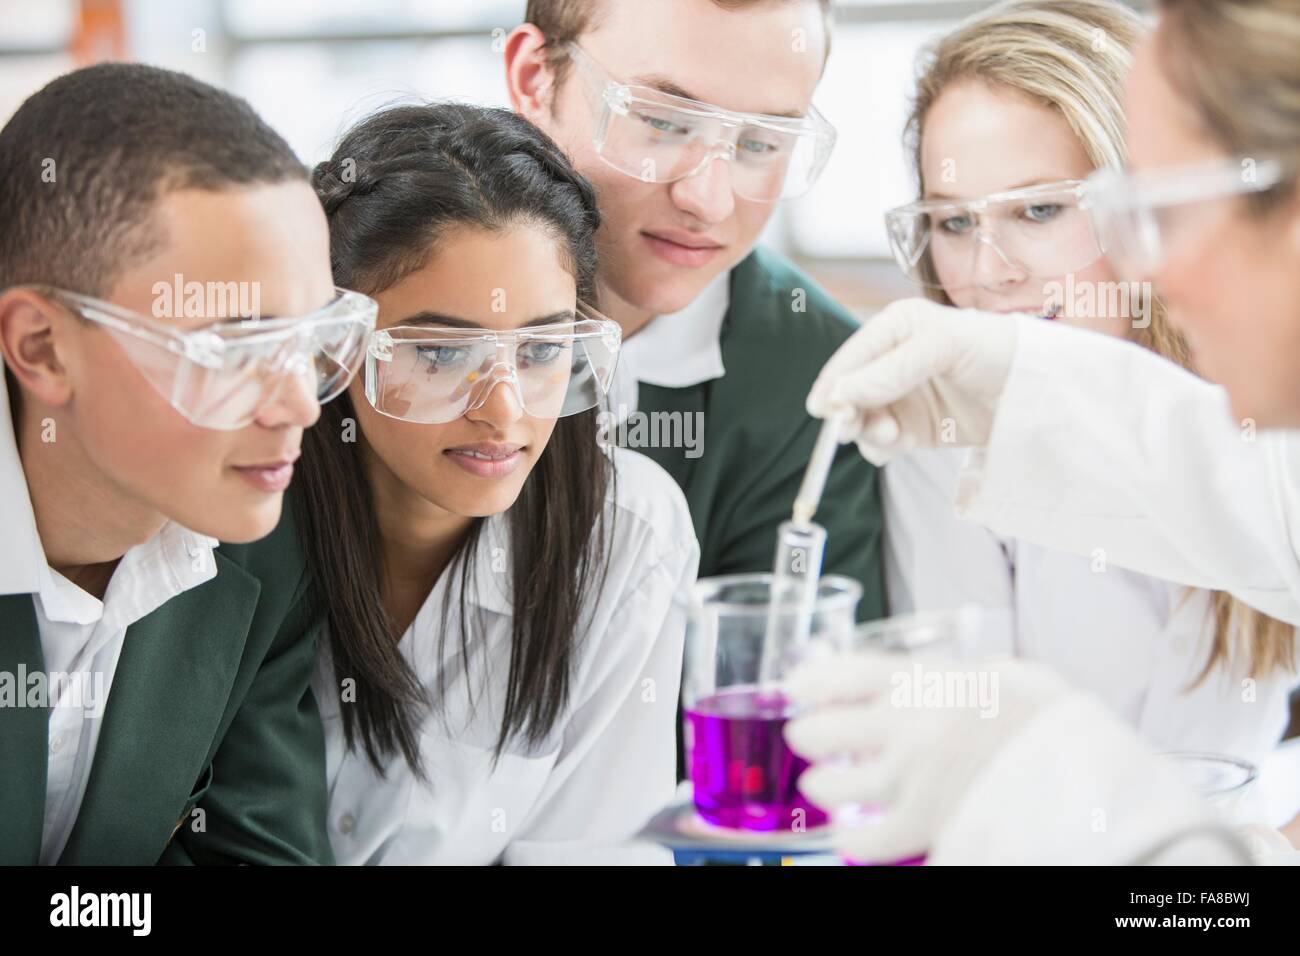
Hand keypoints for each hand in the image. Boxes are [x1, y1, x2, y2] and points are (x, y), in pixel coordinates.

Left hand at [783, 650, 1069, 862]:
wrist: (1090, 773)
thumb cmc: (1051, 720)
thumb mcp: (1003, 672)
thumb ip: (953, 672)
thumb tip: (919, 674)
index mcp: (925, 680)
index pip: (840, 674)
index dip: (808, 683)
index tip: (796, 687)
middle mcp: (907, 725)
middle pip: (820, 731)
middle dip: (809, 735)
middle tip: (810, 737)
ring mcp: (911, 778)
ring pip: (830, 786)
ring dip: (822, 785)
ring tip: (824, 784)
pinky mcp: (923, 826)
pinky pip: (861, 839)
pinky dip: (850, 836)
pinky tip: (850, 830)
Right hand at [806, 298, 1020, 464]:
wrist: (1041, 390)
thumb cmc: (997, 350)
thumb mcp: (943, 347)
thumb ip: (891, 370)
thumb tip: (841, 395)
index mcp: (895, 328)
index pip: (850, 357)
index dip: (833, 383)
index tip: (824, 411)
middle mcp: (892, 361)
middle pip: (848, 392)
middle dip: (849, 412)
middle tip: (853, 429)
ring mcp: (902, 396)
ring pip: (861, 419)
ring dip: (868, 431)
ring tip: (892, 436)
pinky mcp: (914, 428)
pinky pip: (881, 442)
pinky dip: (883, 447)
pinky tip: (901, 444)